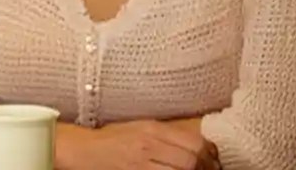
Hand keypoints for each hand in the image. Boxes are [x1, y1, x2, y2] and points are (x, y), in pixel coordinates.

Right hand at [56, 120, 219, 169]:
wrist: (82, 150)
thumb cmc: (112, 140)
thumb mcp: (140, 128)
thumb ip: (166, 135)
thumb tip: (199, 146)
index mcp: (152, 129)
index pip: (195, 142)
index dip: (209, 155)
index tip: (213, 162)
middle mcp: (148, 144)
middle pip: (191, 160)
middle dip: (204, 168)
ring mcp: (141, 163)